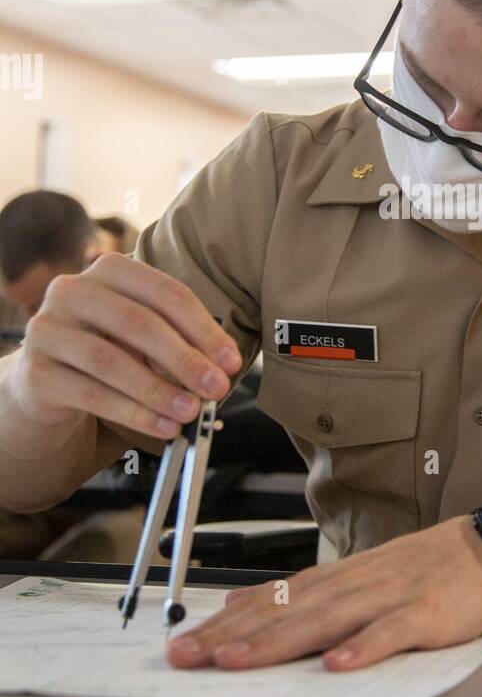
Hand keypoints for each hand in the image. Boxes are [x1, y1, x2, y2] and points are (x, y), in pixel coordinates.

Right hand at [11, 253, 241, 439]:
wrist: (47, 378)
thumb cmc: (108, 348)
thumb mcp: (141, 333)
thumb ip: (178, 338)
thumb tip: (223, 366)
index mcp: (108, 270)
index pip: (165, 293)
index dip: (204, 329)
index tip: (231, 361)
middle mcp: (72, 291)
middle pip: (139, 323)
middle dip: (185, 359)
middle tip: (217, 387)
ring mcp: (48, 330)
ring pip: (112, 362)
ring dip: (159, 390)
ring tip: (191, 411)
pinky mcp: (35, 372)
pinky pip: (92, 394)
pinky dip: (134, 413)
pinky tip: (163, 426)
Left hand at [167, 516, 481, 671]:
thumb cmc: (416, 572)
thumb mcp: (350, 576)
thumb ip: (297, 595)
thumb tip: (237, 605)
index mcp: (330, 581)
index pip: (266, 603)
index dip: (221, 626)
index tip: (181, 647)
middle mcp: (349, 585)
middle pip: (283, 613)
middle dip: (231, 637)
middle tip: (187, 657)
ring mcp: (385, 597)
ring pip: (324, 621)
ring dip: (278, 641)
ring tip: (239, 660)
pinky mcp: (422, 614)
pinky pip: (390, 633)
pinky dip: (364, 647)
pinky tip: (338, 666)